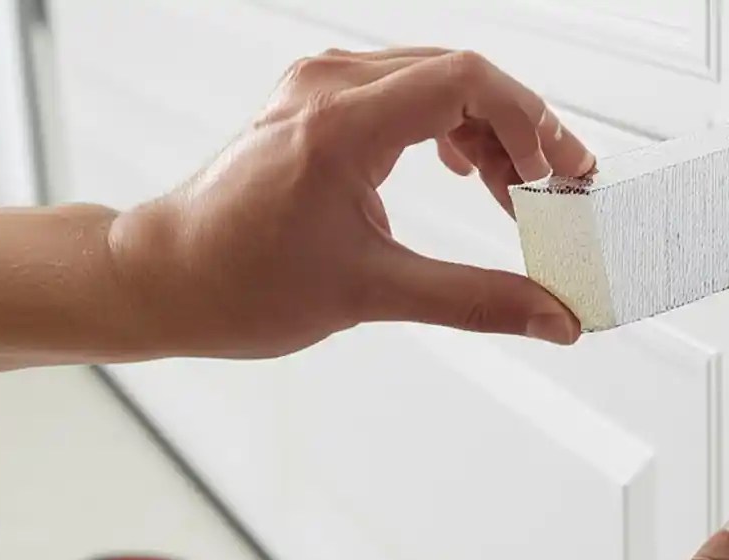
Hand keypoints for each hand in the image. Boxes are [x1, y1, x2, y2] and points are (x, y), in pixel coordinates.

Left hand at [108, 47, 593, 358]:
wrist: (167, 279)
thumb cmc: (241, 284)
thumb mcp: (372, 295)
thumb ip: (476, 301)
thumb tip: (552, 316)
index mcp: (340, 124)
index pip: (465, 81)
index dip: (528, 123)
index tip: (557, 174)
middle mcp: (328, 87)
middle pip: (459, 74)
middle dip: (522, 128)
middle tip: (561, 182)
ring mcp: (318, 88)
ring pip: (435, 80)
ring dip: (488, 130)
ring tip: (518, 190)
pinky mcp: (315, 103)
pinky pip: (405, 93)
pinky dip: (449, 128)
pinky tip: (469, 171)